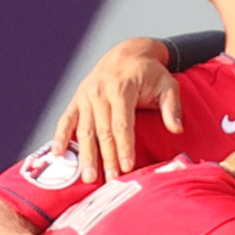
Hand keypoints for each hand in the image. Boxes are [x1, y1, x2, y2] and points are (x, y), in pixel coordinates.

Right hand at [48, 38, 183, 181]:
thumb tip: (176, 129)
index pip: (122, 124)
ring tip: (88, 178)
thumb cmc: (150, 73)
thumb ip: (172, 106)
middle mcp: (99, 92)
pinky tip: (58, 155)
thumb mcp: (168, 83)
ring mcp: (85, 96)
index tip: (127, 168)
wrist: (127, 53)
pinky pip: (66, 120)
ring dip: (86, 155)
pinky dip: (60, 137)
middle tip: (110, 182)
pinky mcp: (77, 99)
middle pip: (102, 131)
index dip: (124, 147)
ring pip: (85, 130)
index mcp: (122, 88)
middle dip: (106, 158)